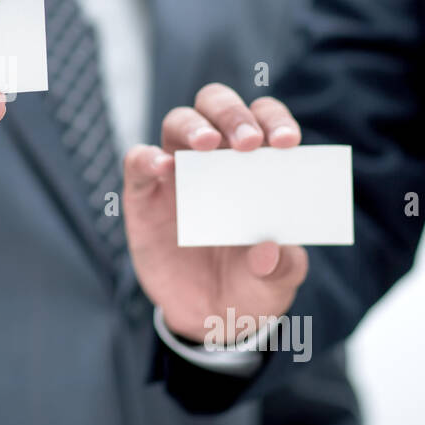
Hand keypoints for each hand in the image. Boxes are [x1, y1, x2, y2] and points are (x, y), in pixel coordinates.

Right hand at [122, 83, 308, 344]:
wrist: (209, 318)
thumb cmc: (251, 285)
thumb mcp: (276, 283)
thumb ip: (282, 267)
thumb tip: (269, 251)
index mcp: (255, 163)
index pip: (264, 120)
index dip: (275, 120)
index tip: (287, 142)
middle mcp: (215, 157)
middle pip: (217, 106)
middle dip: (234, 114)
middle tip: (248, 142)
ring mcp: (176, 172)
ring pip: (178, 122)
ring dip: (194, 126)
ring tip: (207, 144)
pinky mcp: (143, 193)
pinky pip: (137, 161)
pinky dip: (147, 157)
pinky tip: (162, 167)